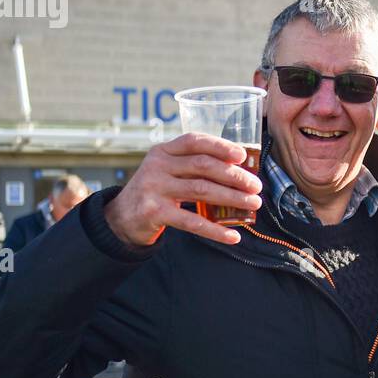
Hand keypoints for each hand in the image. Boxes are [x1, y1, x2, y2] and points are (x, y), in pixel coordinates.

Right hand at [106, 133, 262, 246]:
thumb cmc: (155, 191)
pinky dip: (215, 230)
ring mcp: (154, 188)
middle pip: (203, 166)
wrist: (121, 218)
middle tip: (256, 186)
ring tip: (253, 205)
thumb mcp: (167, 171)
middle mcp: (157, 166)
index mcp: (163, 151)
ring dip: (232, 198)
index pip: (194, 141)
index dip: (220, 146)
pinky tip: (233, 236)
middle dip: (234, 175)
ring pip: (201, 191)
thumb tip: (240, 171)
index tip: (243, 156)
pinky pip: (192, 221)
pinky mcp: (154, 213)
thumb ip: (193, 167)